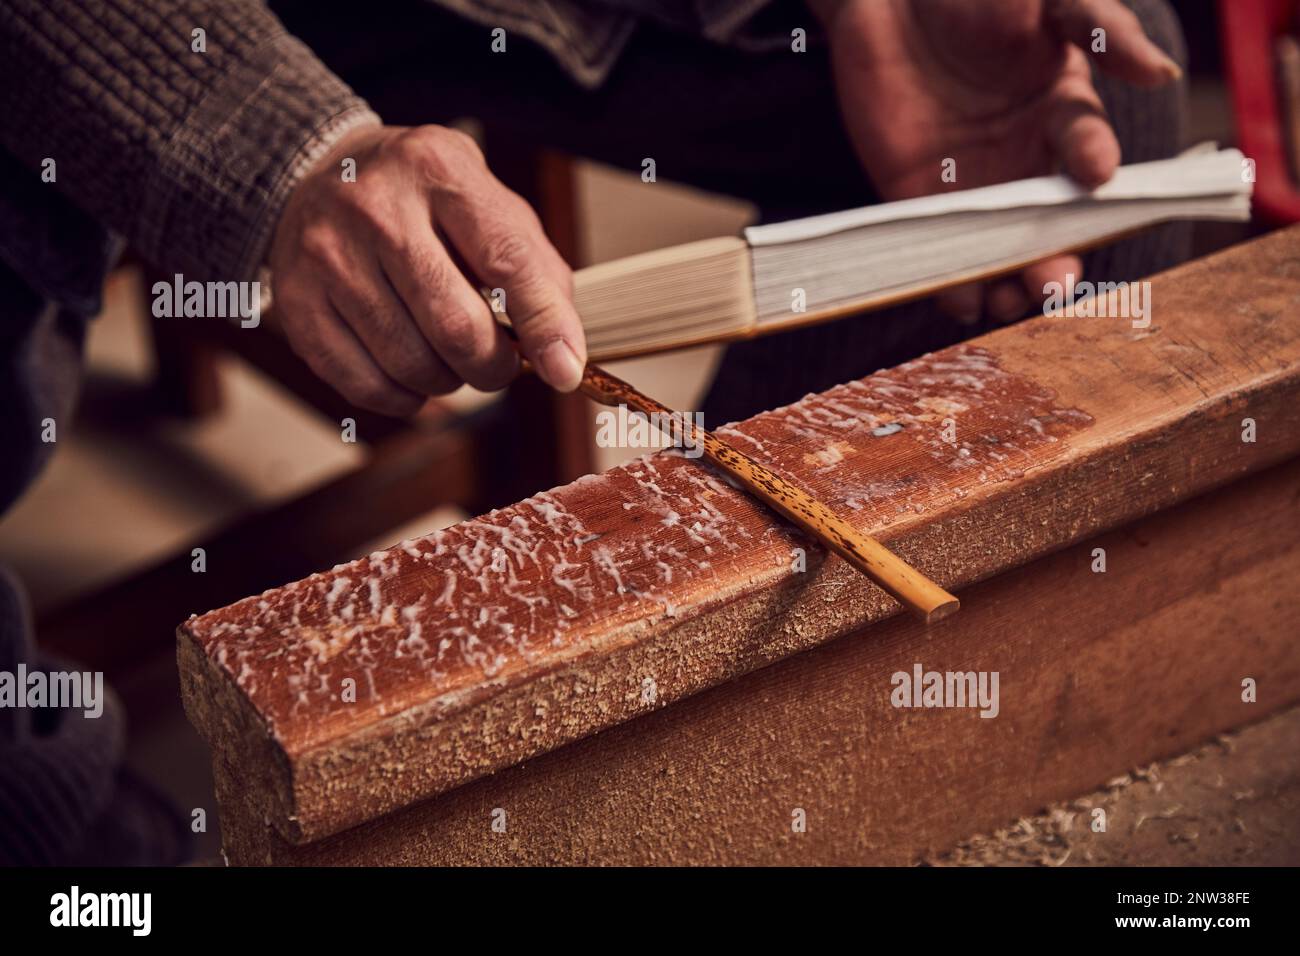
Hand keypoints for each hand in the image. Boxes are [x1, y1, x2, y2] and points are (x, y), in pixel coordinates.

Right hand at [268, 124, 585, 415]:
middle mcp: (376, 207)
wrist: (326, 174)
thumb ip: (534, 268)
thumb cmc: (426, 201)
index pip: (507, 261)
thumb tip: (563, 352)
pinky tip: (412, 375)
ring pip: (412, 364)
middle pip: (455, 327)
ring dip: (449, 382)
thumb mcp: (488, 203)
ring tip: (450, 357)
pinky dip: (405, 398)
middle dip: (493, 367)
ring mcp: (328, 255)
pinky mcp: (297, 302)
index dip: (545, 326)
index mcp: (439, 171)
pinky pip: (366, 385)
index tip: (566, 372)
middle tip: (498, 365)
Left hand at [811, 0, 1180, 322]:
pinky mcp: (916, 197)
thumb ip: (1100, 29)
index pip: (1088, 155)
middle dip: (1054, 256)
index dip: (1094, 169)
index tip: (1095, 177)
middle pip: (1048, 223)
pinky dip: (947, 279)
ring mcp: (971, 185)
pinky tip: (958, 299)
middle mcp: (1023, 161)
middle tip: (1053, 282)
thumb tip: (1163, 73)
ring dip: (1005, 282)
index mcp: (1063, 116)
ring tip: (1008, 301)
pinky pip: (938, 247)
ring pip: (998, 249)